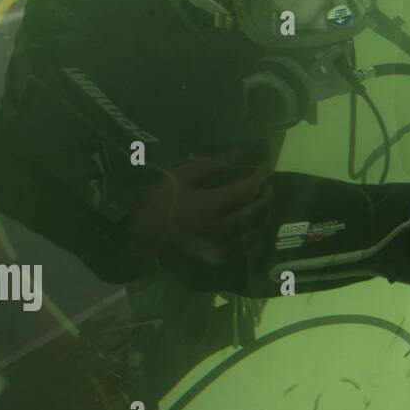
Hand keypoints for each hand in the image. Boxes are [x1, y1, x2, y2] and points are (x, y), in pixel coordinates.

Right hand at [129, 153, 273, 264]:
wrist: (141, 235)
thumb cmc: (160, 201)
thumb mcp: (182, 176)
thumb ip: (212, 164)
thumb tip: (239, 153)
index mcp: (211, 205)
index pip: (247, 189)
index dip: (260, 177)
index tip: (265, 166)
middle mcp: (221, 227)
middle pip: (256, 210)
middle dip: (267, 194)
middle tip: (268, 182)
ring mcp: (221, 245)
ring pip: (255, 230)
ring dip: (264, 213)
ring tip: (264, 200)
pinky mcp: (218, 257)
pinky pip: (246, 246)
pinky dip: (255, 232)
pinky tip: (255, 223)